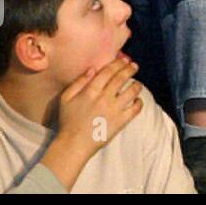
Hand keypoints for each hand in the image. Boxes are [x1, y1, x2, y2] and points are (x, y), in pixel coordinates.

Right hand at [44, 56, 142, 189]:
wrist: (74, 144)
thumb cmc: (68, 121)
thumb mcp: (66, 98)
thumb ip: (79, 82)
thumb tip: (93, 69)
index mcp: (91, 91)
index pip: (108, 72)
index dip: (117, 63)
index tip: (124, 60)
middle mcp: (104, 98)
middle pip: (121, 78)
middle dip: (129, 69)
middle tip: (134, 66)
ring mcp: (114, 109)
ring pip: (131, 91)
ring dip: (137, 85)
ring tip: (137, 83)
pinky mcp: (121, 121)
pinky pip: (135, 109)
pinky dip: (139, 102)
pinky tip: (138, 100)